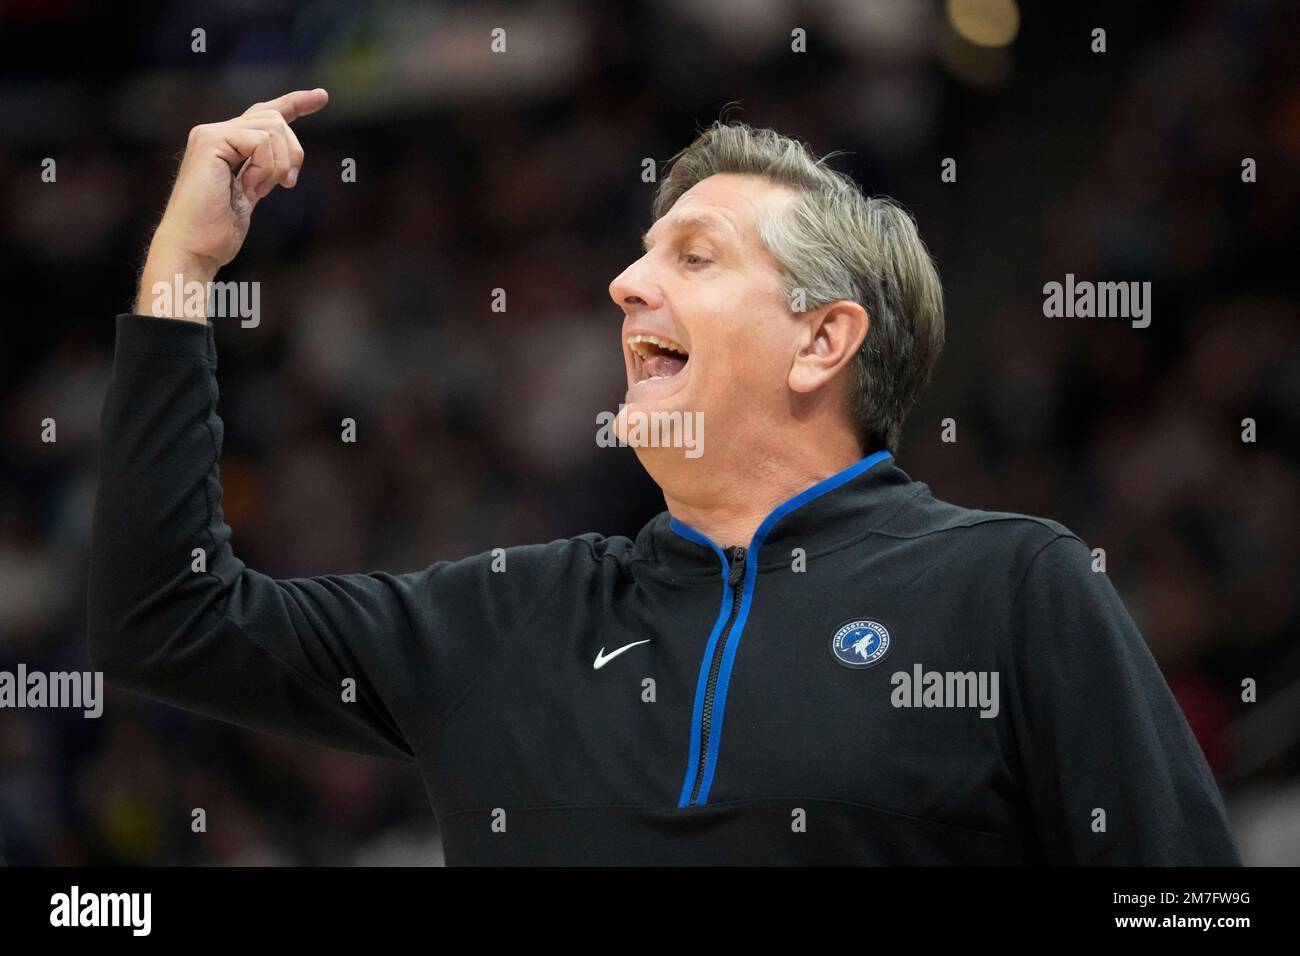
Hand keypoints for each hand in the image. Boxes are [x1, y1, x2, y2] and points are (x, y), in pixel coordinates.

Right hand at [136, 88, 328, 317]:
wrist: (194, 247)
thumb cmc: (218, 230)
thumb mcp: (250, 194)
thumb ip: (264, 169)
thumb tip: (288, 158)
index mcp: (226, 144)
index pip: (266, 113)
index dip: (296, 103)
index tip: (322, 96)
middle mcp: (216, 133)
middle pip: (275, 120)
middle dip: (292, 152)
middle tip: (288, 183)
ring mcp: (211, 134)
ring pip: (272, 128)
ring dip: (277, 164)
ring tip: (258, 189)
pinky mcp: (210, 141)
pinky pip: (261, 141)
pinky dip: (265, 167)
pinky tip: (248, 186)